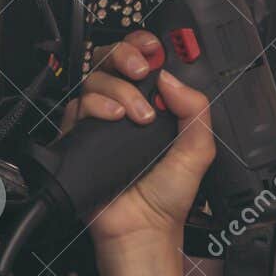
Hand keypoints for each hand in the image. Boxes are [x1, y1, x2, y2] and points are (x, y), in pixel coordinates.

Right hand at [57, 31, 215, 244]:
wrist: (143, 228)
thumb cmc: (167, 197)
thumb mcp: (198, 150)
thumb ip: (196, 110)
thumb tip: (171, 78)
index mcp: (156, 107)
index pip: (144, 63)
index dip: (143, 47)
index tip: (153, 48)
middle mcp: (127, 109)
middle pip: (113, 61)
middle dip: (125, 55)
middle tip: (140, 71)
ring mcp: (102, 121)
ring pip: (96, 79)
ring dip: (118, 89)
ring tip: (136, 115)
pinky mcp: (80, 136)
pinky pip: (77, 105)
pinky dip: (96, 105)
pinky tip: (114, 118)